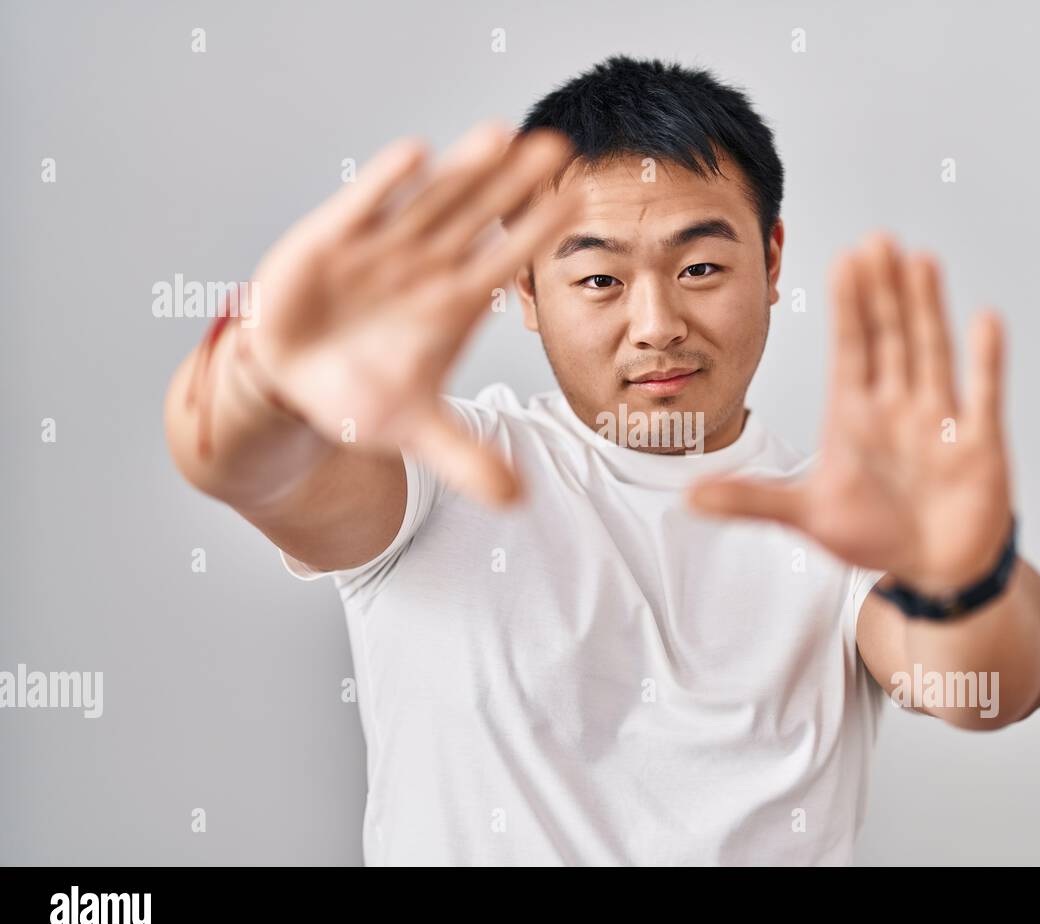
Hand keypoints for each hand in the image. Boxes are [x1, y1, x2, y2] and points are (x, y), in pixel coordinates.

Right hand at [239, 123, 582, 505]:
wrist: (294, 378)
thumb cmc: (362, 395)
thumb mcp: (412, 430)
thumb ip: (463, 458)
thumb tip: (518, 502)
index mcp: (452, 305)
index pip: (504, 263)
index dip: (535, 235)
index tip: (575, 204)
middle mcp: (425, 267)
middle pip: (477, 219)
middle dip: (512, 186)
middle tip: (555, 148)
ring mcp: (382, 248)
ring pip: (429, 203)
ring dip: (461, 172)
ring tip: (500, 136)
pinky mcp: (333, 238)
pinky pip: (364, 206)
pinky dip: (385, 184)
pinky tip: (416, 155)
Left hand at [689, 233, 1013, 592]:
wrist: (931, 569)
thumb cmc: (873, 535)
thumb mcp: (806, 515)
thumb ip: (750, 500)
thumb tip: (689, 497)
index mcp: (853, 417)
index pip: (849, 349)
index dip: (847, 306)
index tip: (843, 260)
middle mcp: (896, 408)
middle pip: (888, 338)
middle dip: (883, 292)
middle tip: (877, 241)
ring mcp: (938, 421)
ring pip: (930, 352)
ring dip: (926, 309)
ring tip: (920, 260)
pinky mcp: (978, 444)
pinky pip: (983, 395)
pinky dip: (986, 361)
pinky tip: (985, 319)